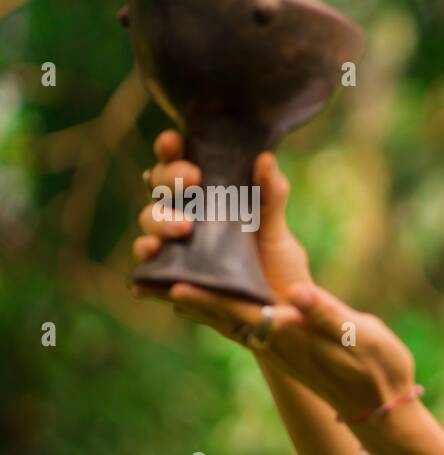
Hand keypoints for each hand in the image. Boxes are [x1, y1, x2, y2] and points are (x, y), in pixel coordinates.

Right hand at [131, 129, 311, 303]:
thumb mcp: (277, 231)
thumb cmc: (278, 267)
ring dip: (159, 221)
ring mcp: (176, 251)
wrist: (284, 314)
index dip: (170, 152)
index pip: (181, 168)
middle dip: (168, 180)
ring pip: (149, 225)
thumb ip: (271, 197)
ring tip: (182, 227)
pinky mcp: (174, 282)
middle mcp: (185, 220)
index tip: (174, 140)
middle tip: (191, 180)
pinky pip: (149, 272)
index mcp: (208, 201)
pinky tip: (151, 259)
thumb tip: (265, 159)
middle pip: (160, 191)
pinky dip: (146, 265)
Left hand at [162, 280, 417, 423]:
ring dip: (201, 308)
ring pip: (230, 326)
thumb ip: (327, 314)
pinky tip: (220, 308)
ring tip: (169, 291)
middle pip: (223, 320)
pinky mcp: (289, 353)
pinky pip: (245, 329)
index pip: (239, 314)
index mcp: (291, 337)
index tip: (172, 285)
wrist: (383, 408)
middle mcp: (277, 347)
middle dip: (188, 301)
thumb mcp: (360, 335)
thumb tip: (295, 296)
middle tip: (144, 284)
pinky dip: (224, 315)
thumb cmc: (378, 368)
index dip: (207, 298)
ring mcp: (281, 352)